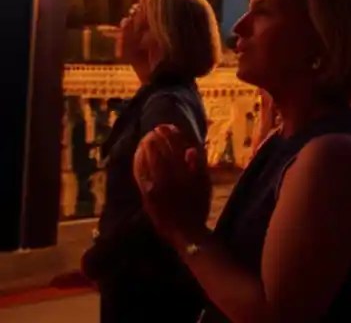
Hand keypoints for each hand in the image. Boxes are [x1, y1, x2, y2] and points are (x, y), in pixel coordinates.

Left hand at [133, 124, 211, 248]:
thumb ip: (198, 167)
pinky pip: (141, 176)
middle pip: (161, 154)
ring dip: (147, 149)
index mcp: (184, 174)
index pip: (176, 149)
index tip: (169, 126)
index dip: (172, 137)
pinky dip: (139, 164)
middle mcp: (169, 178)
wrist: (185, 232)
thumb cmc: (198, 208)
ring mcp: (156, 186)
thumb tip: (192, 149)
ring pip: (149, 163)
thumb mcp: (204, 186)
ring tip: (146, 139)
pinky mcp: (147, 195)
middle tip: (154, 129)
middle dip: (158, 140)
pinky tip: (137, 158)